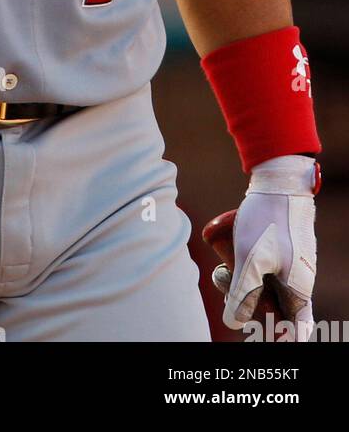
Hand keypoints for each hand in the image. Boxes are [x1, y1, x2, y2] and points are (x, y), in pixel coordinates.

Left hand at [224, 154, 317, 337]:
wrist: (278, 182)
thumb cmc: (268, 220)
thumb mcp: (251, 259)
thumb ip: (243, 292)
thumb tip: (235, 322)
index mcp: (299, 290)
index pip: (295, 330)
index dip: (280, 339)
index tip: (261, 338)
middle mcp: (298, 282)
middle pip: (273, 310)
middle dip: (248, 308)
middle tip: (227, 290)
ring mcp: (290, 266)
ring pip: (265, 290)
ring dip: (242, 288)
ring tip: (222, 271)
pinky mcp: (280, 253)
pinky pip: (263, 273)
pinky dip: (245, 273)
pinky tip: (227, 263)